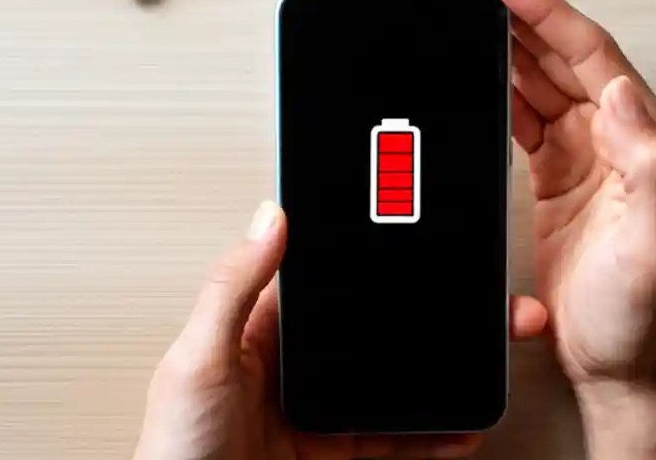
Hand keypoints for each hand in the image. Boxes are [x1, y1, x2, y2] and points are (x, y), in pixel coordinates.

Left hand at [132, 201, 549, 459]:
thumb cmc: (173, 451)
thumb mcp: (198, 360)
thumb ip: (231, 290)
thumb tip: (268, 219)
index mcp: (256, 328)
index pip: (322, 278)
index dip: (366, 254)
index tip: (413, 231)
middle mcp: (291, 365)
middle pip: (371, 327)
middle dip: (422, 311)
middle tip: (473, 295)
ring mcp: (315, 409)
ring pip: (391, 379)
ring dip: (437, 369)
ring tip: (483, 352)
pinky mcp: (331, 452)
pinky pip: (392, 436)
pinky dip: (430, 434)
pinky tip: (457, 426)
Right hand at [451, 0, 655, 458]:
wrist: (618, 365)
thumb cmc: (641, 315)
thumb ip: (650, 164)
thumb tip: (620, 89)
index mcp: (644, 138)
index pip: (588, 51)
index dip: (540, 6)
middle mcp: (617, 137)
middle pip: (557, 50)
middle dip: (513, 4)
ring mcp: (584, 153)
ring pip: (537, 75)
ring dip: (501, 35)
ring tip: (462, 2)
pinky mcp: (557, 175)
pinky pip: (522, 112)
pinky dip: (496, 82)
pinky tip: (475, 67)